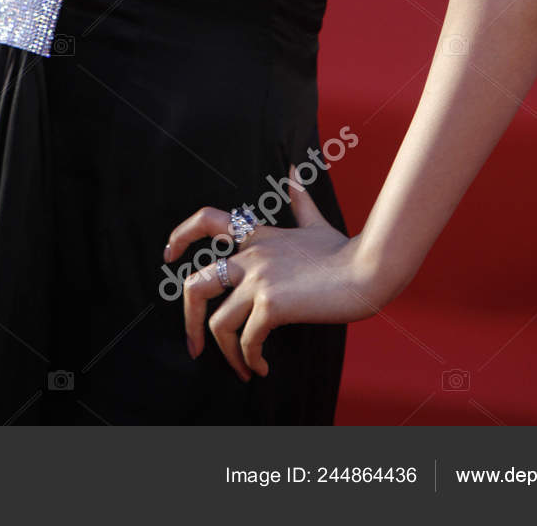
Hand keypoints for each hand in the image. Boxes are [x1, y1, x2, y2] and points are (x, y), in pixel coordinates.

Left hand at [164, 164, 388, 382]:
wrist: (367, 269)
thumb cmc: (345, 251)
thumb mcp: (316, 223)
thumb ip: (300, 201)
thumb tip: (294, 170)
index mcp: (258, 236)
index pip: (207, 220)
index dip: (181, 235)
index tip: (169, 255)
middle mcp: (251, 256)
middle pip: (195, 285)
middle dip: (189, 321)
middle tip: (195, 345)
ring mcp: (260, 279)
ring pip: (218, 322)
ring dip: (225, 354)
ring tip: (241, 367)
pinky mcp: (272, 304)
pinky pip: (246, 339)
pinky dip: (249, 359)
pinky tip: (261, 366)